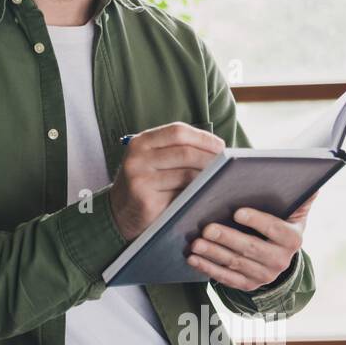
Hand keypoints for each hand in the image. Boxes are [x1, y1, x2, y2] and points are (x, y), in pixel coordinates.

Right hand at [111, 122, 225, 241]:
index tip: (221, 146)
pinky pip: (182, 195)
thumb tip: (219, 149)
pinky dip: (197, 194)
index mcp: (141, 142)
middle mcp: (137, 158)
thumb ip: (176, 150)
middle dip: (211, 159)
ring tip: (219, 180)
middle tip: (227, 166)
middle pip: (185, 152)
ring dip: (208, 178)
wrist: (118, 213)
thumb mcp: (152, 159)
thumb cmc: (145, 183)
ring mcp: (140, 180)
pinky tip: (205, 195)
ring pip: (187, 174)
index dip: (203, 137)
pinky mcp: (147, 201)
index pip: (178, 131)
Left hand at [185, 191, 318, 291]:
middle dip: (227, 238)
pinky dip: (208, 268)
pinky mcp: (249, 285)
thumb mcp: (293, 208)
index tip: (237, 212)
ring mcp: (265, 275)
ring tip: (196, 243)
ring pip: (236, 263)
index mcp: (293, 238)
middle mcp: (281, 260)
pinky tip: (193, 259)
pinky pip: (226, 279)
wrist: (277, 251)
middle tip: (206, 228)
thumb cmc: (279, 219)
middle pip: (251, 248)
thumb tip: (310, 169)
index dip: (257, 221)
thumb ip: (300, 193)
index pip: (276, 229)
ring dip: (214, 254)